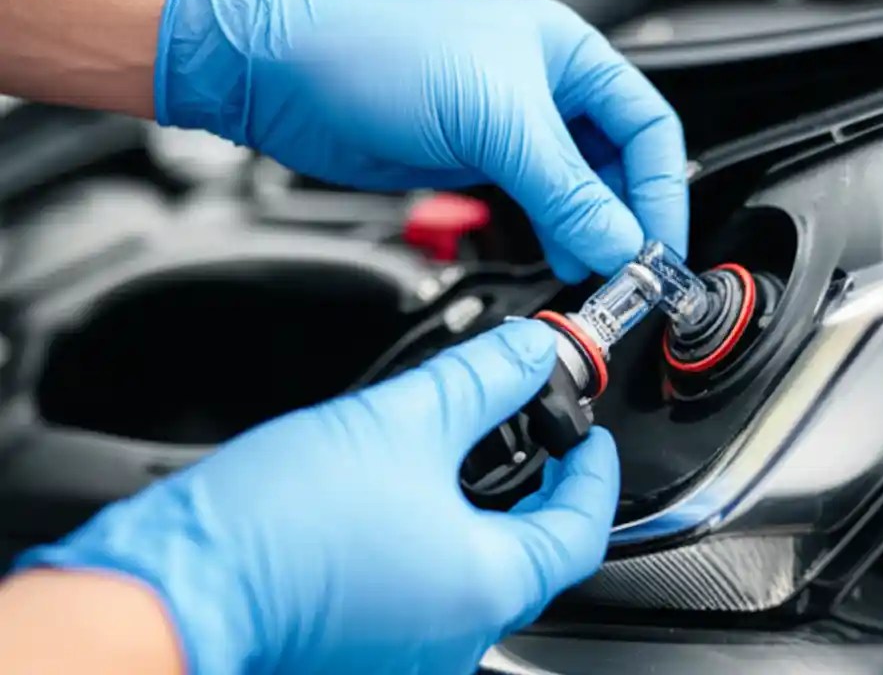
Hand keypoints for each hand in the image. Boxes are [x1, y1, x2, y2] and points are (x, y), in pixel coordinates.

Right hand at [15, 320, 620, 673]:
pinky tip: (400, 511)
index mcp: (486, 588)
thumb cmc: (276, 524)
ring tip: (461, 464)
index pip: (582, 532)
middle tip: (535, 441)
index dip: (595, 476)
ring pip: (474, 579)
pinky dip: (430, 552)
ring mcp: (409, 657)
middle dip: (538, 493)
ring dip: (480, 521)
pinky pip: (423, 601)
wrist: (174, 585)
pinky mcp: (364, 655)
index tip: (590, 442)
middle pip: (532, 558)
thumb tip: (528, 351)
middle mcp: (458, 640)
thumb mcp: (399, 421)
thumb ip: (481, 380)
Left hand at [158, 0, 687, 280]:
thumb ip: (565, 191)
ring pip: (578, 192)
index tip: (661, 247)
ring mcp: (513, 129)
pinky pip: (538, 207)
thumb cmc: (378, 56)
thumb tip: (618, 244)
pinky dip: (555, 236)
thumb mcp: (494, 124)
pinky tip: (559, 259)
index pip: (647, 127)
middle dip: (629, 218)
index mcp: (568, 54)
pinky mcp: (480, 163)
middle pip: (618, 165)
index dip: (663, 189)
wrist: (288, 77)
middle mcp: (547, 89)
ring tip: (596, 274)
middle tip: (633, 272)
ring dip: (592, 234)